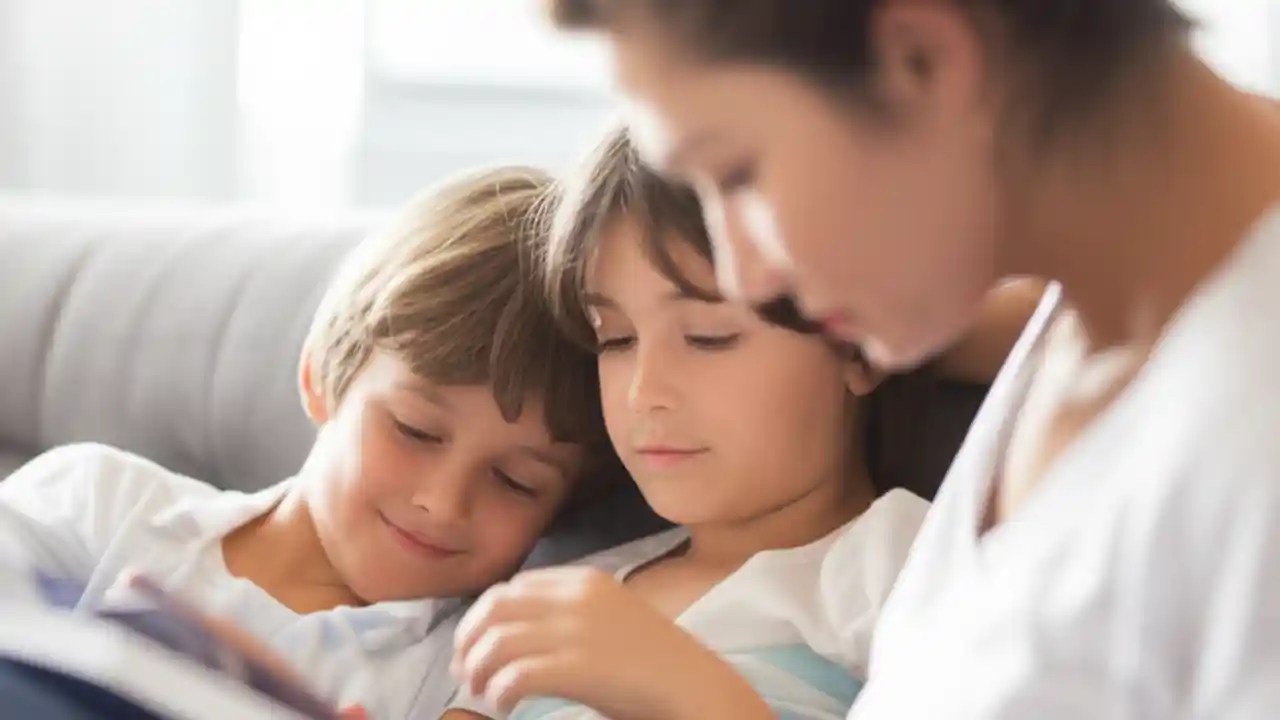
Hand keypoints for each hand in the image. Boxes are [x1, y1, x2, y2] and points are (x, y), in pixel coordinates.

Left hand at [451, 567, 771, 719]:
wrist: (690, 685)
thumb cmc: (651, 660)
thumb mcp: (608, 617)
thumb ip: (565, 613)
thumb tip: (510, 631)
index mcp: (584, 579)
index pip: (512, 587)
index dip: (482, 617)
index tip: (473, 645)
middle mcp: (576, 597)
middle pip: (495, 608)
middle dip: (469, 639)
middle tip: (464, 671)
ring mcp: (576, 631)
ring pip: (498, 641)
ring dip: (477, 669)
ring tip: (479, 691)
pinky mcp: (577, 667)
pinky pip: (516, 675)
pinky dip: (499, 691)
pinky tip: (503, 704)